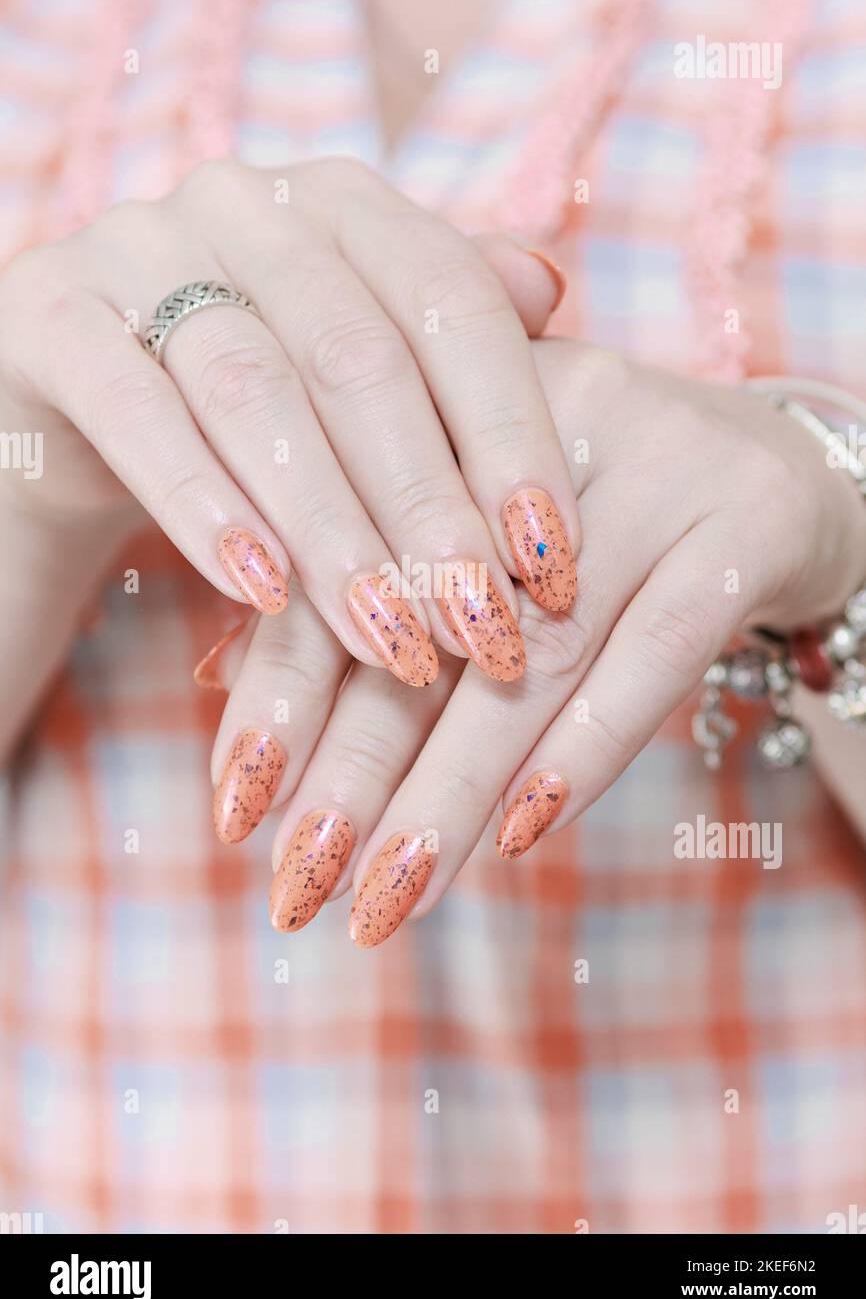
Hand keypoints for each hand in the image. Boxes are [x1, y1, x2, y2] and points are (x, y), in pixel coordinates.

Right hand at [0, 157, 576, 689]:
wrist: (85, 410)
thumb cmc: (257, 401)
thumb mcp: (356, 371)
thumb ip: (445, 337)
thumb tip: (555, 287)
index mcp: (344, 203)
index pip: (452, 303)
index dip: (512, 433)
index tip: (551, 559)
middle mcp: (246, 202)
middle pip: (358, 357)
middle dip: (428, 508)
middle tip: (477, 627)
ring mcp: (139, 245)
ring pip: (254, 390)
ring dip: (331, 528)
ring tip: (389, 637)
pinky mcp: (49, 312)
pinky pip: (135, 410)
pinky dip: (204, 506)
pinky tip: (262, 592)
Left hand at [258, 339, 865, 943]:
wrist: (782, 470)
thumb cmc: (593, 512)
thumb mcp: (470, 526)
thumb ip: (356, 583)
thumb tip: (216, 678)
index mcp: (448, 399)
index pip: (345, 557)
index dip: (284, 686)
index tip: (237, 807)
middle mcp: (542, 416)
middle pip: (431, 610)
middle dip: (354, 765)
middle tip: (298, 886)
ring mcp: (655, 467)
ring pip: (534, 653)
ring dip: (452, 789)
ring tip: (389, 899)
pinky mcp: (744, 526)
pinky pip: (657, 653)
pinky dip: (585, 751)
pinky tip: (519, 836)